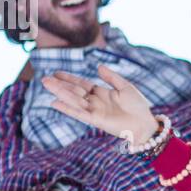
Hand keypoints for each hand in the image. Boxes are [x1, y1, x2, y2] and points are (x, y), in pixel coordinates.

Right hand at [42, 65, 158, 149]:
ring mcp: (95, 111)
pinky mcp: (96, 120)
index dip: (69, 78)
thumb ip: (111, 77)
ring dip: (60, 93)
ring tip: (47, 85)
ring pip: (74, 100)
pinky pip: (79, 113)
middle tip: (44, 79)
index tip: (56, 73)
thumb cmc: (138, 106)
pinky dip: (67, 108)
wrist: (145, 123)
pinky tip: (55, 103)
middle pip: (74, 92)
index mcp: (102, 93)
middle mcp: (95, 102)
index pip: (82, 84)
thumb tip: (98, 66)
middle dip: (60, 85)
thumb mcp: (126, 87)